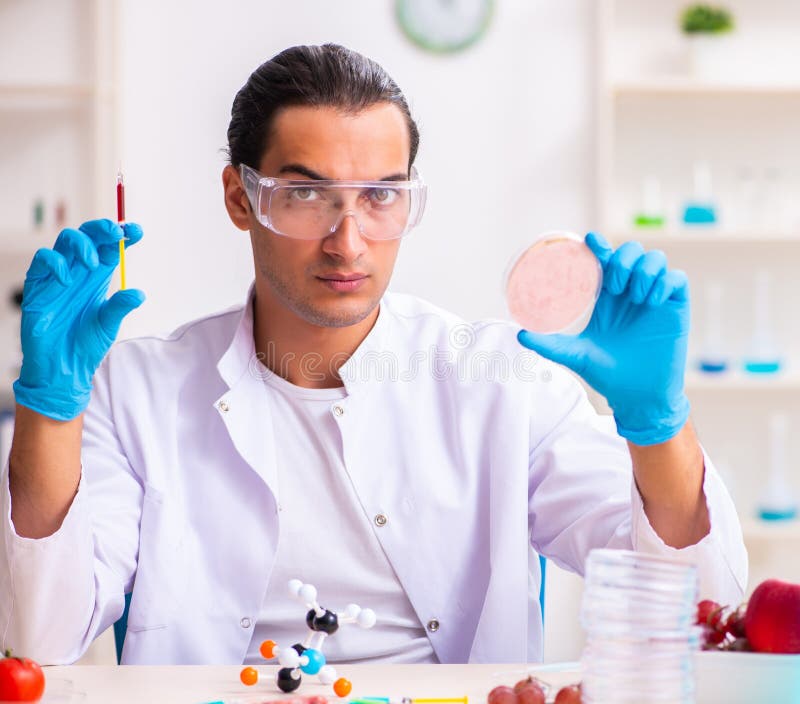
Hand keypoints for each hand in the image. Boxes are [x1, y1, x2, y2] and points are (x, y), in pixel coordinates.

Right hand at [13, 219, 144, 420]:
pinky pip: (42, 260)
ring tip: (91, 263)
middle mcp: (79, 272)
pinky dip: (55, 263)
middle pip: (88, 236)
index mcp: (98, 278)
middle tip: (115, 233)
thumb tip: (139, 293)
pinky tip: (67, 280)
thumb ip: (120, 306)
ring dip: (81, 244)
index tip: (137, 231)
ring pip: (64, 241)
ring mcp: (57, 277)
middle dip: (102, 229)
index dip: (123, 235)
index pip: (110, 248)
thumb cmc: (85, 345)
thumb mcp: (108, 324)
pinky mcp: (37, 286)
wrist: (61, 368)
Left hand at [518, 232, 689, 445]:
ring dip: (644, 270)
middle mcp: (631, 292)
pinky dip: (663, 283)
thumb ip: (549, 344)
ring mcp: (655, 297)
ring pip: (656, 259)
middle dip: (623, 259)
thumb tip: (520, 334)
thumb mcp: (575, 355)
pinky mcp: (676, 307)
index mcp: (607, 296)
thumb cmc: (607, 374)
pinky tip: (651, 302)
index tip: (590, 240)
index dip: (599, 245)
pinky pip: (676, 279)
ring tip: (634, 297)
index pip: (605, 259)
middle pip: (632, 251)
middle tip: (615, 286)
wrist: (636, 395)